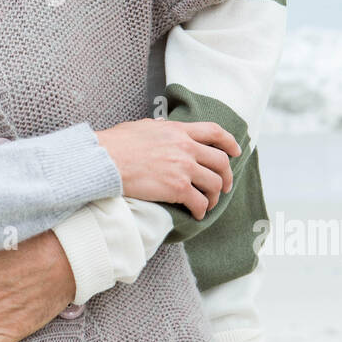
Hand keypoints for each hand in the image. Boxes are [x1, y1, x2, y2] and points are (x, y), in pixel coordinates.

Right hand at [95, 117, 240, 217]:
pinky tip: (196, 214)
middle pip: (220, 161)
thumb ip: (161, 130)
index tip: (236, 150)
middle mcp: (186, 147)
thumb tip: (165, 132)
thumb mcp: (143, 127)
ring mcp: (183, 168)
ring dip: (214, 196)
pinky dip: (201, 210)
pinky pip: (200, 202)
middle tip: (224, 185)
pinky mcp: (177, 188)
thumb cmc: (116, 144)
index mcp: (178, 131)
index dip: (229, 142)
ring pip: (214, 184)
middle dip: (226, 175)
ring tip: (208, 203)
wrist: (105, 160)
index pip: (214, 132)